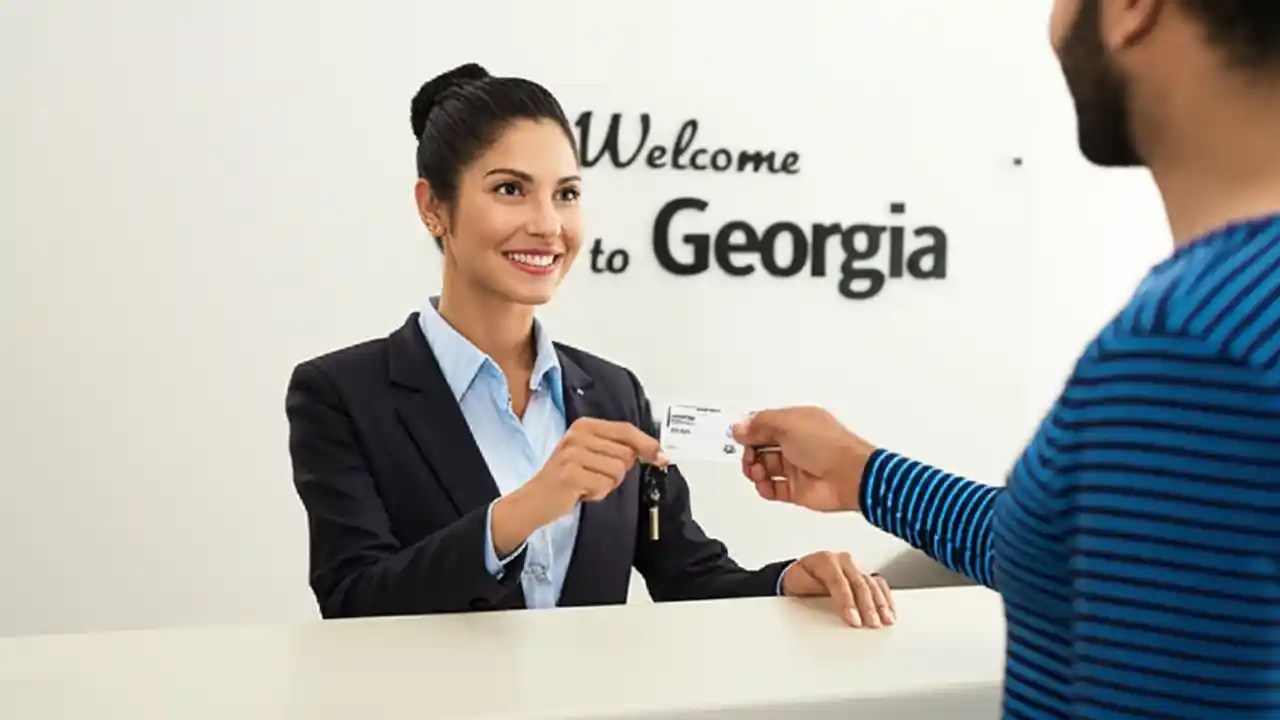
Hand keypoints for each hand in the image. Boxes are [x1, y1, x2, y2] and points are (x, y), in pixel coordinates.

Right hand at [492, 418, 665, 555]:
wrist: (535, 500)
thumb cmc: (567, 477)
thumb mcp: (592, 454)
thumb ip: (619, 449)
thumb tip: (656, 451)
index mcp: (585, 426)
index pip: (626, 430)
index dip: (647, 444)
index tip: (661, 456)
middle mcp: (578, 435)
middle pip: (625, 454)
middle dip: (618, 472)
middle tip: (595, 476)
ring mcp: (572, 454)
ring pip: (618, 471)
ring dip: (607, 485)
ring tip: (587, 484)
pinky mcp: (570, 474)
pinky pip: (604, 485)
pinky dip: (597, 494)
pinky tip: (581, 492)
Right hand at [731, 406, 875, 512]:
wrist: (850, 476)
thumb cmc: (828, 446)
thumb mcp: (788, 423)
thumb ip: (760, 424)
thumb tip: (741, 427)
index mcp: (797, 422)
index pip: (765, 425)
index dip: (750, 430)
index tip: (738, 436)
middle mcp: (797, 444)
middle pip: (762, 447)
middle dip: (749, 451)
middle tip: (748, 455)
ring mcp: (797, 467)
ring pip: (765, 469)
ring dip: (755, 470)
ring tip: (758, 471)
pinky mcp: (797, 489)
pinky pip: (773, 489)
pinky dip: (765, 488)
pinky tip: (764, 485)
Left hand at [781, 551, 894, 628]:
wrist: (800, 574)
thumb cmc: (798, 580)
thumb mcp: (798, 587)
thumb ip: (812, 597)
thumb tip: (824, 616)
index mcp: (824, 560)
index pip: (838, 582)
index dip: (847, 602)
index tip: (853, 620)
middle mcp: (842, 560)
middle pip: (859, 583)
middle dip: (867, 606)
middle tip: (871, 623)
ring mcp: (855, 565)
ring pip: (872, 583)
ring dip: (881, 604)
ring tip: (886, 620)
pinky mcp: (863, 573)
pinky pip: (878, 584)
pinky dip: (885, 598)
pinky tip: (890, 610)